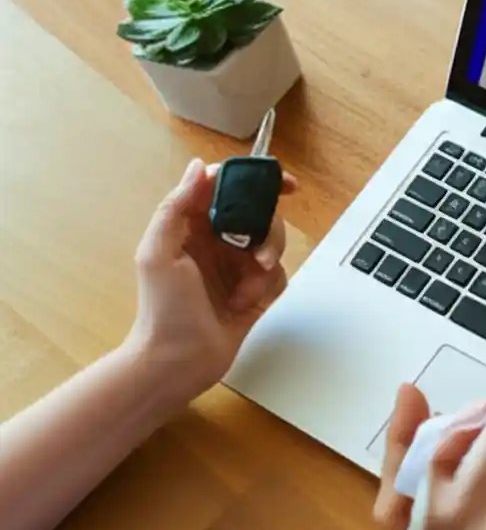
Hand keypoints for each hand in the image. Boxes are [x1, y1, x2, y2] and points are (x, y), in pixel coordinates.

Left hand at [125, 158, 296, 405]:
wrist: (179, 362)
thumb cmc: (163, 311)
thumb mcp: (159, 253)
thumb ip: (176, 207)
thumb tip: (199, 167)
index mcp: (191, 226)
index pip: (226, 187)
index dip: (255, 180)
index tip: (283, 184)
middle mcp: (216, 241)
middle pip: (259, 214)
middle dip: (267, 234)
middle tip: (260, 257)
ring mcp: (236, 266)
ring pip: (273, 244)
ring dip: (265, 266)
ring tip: (247, 290)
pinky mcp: (255, 290)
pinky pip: (278, 275)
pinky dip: (267, 288)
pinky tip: (246, 304)